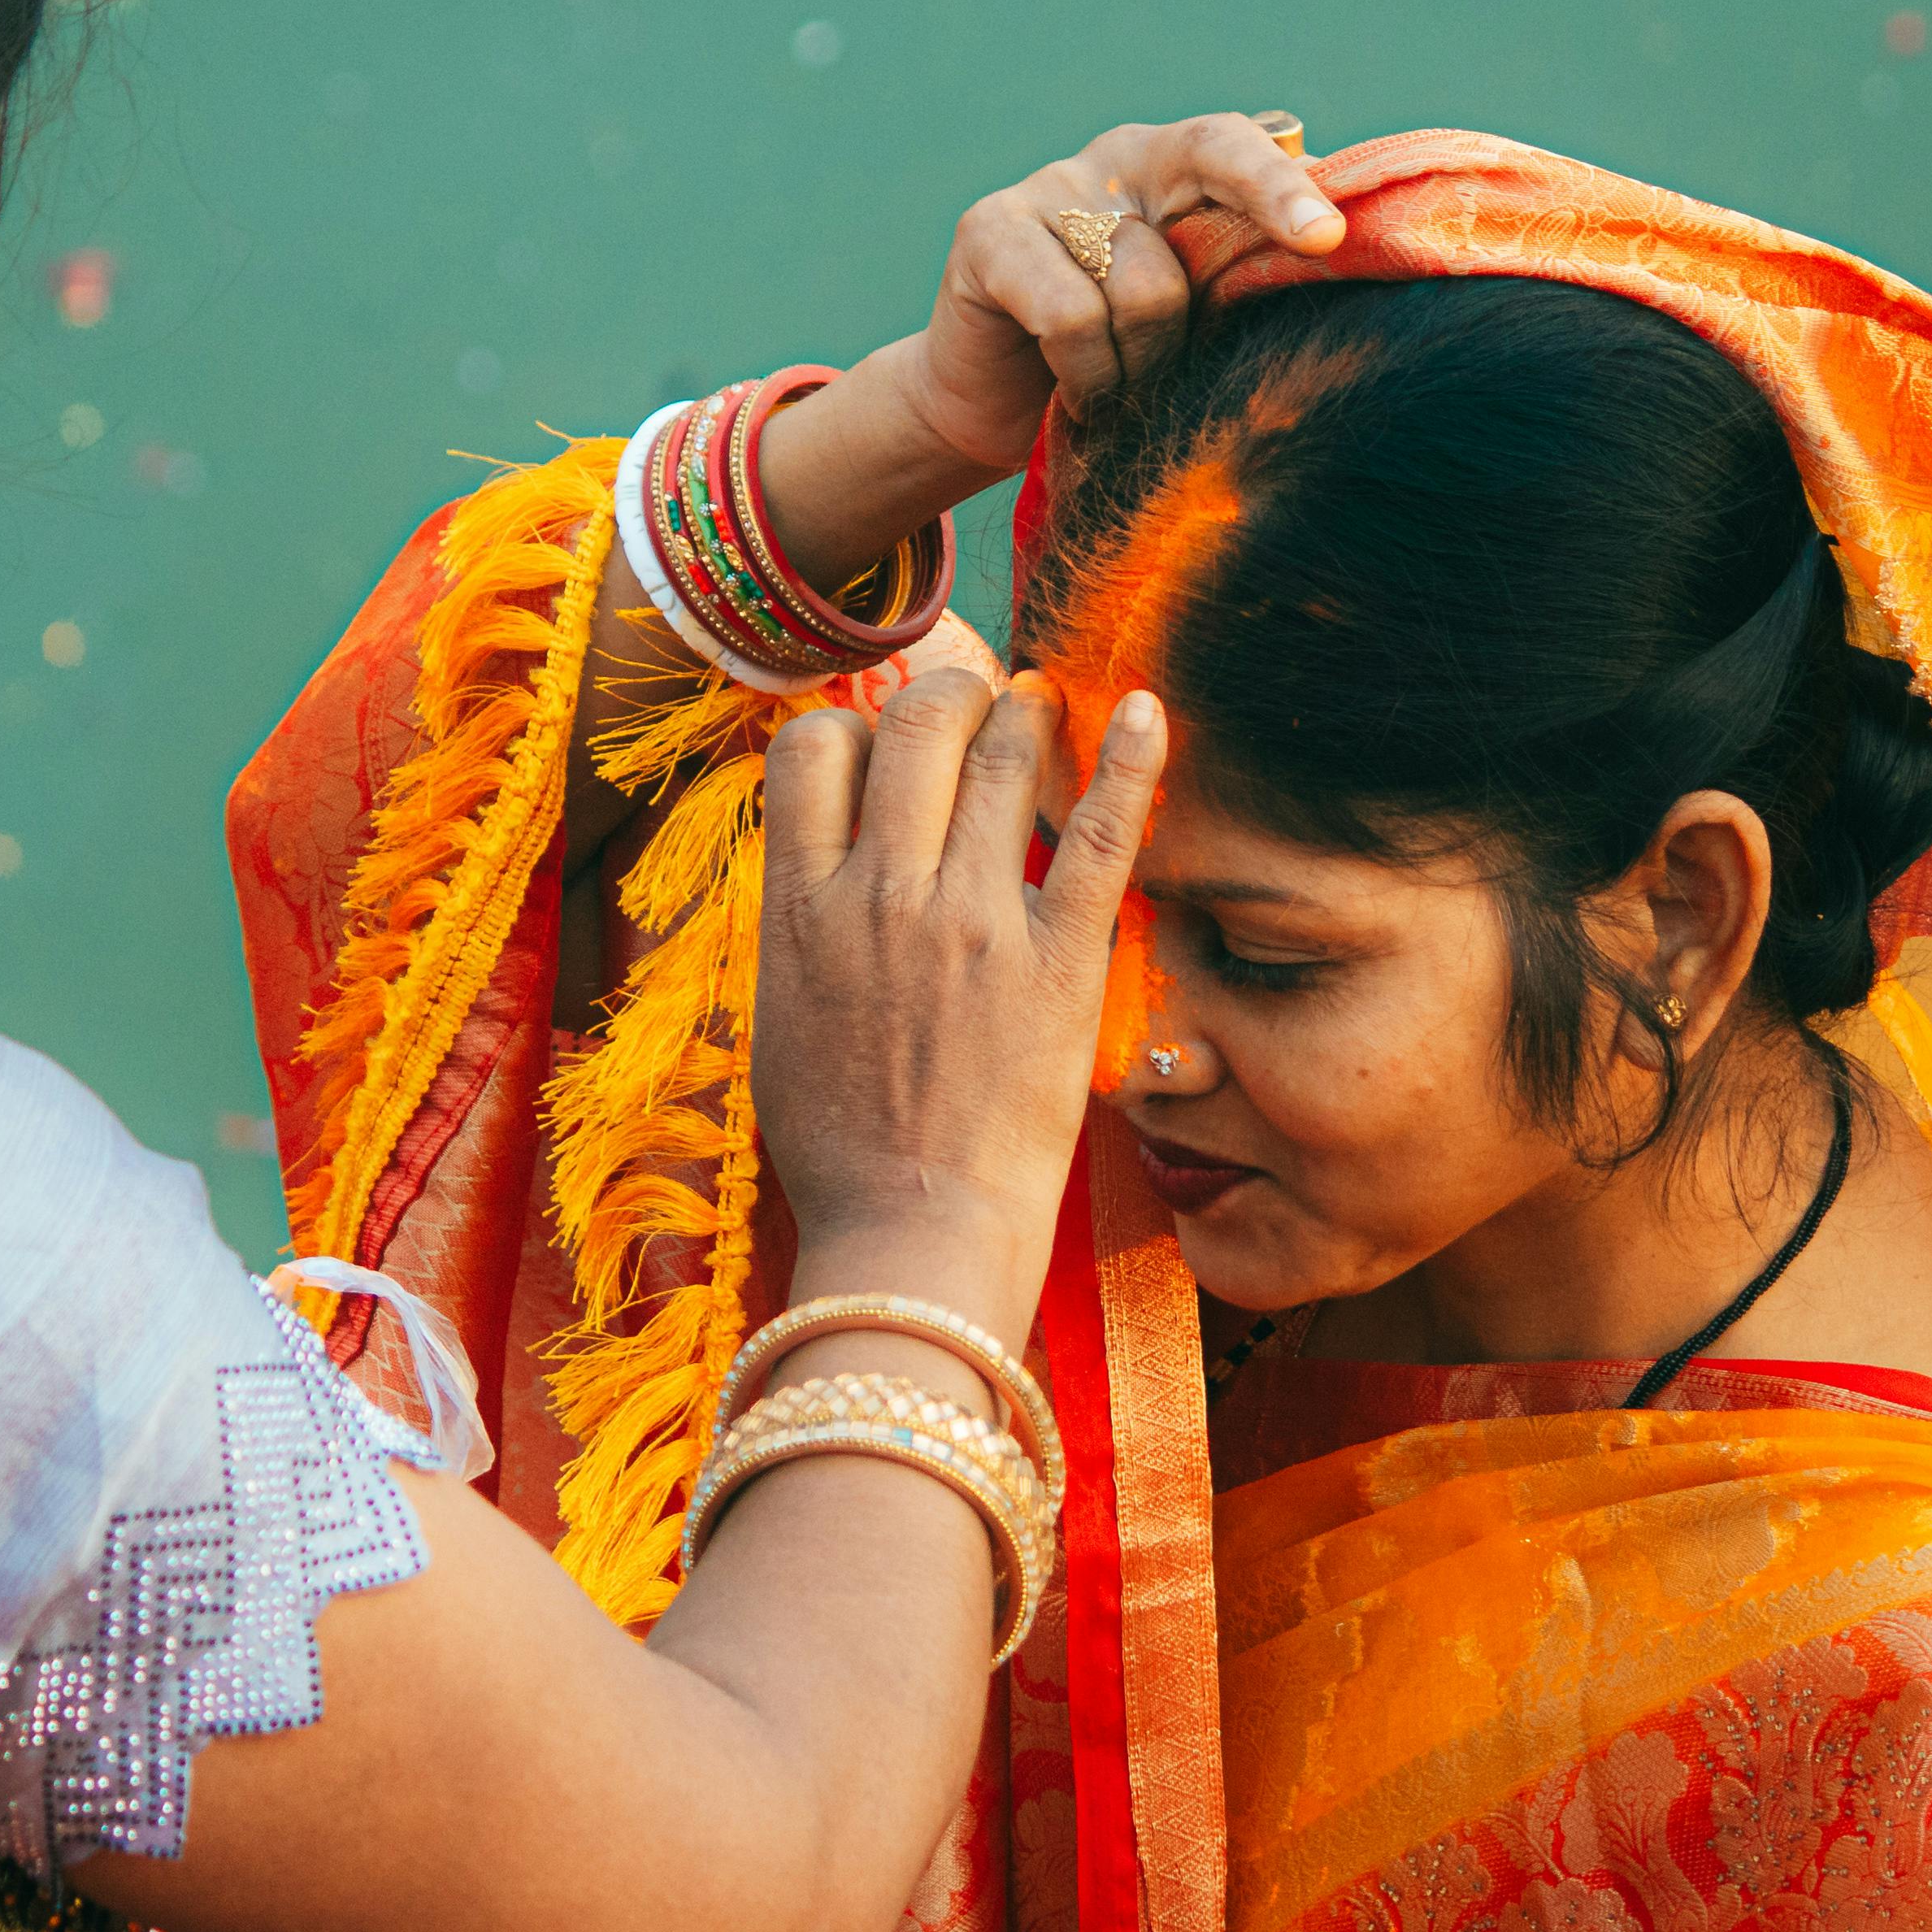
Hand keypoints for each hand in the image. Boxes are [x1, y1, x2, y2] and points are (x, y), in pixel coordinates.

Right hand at [751, 670, 1166, 1306]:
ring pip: (1001, 755)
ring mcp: (972, 922)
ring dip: (1025, 712)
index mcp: (798, 911)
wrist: (911, 1237)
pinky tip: (1150, 710)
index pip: (811, 750)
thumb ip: (798, 930)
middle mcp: (880, 895)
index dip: (848, 727)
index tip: (877, 742)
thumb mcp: (781, 1022)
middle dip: (946, 693)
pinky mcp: (1058, 961)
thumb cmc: (841, 1151)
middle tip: (973, 703)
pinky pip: (1100, 835)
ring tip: (1041, 706)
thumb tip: (817, 863)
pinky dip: (1130, 760)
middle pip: (912, 725)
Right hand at [881, 114, 1343, 475]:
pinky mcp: (987, 231)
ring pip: (1145, 283)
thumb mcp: (1192, 320)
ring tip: (1126, 391)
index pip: (1237, 144)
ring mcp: (1047, 189)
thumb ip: (1244, 275)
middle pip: (1208, 157)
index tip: (1331, 236)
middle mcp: (1116, 160)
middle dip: (1273, 201)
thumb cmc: (1117, 366)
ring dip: (1146, 365)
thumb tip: (1342, 244)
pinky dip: (1088, 375)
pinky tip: (1080, 394)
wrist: (995, 411)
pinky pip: (1072, 317)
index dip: (1285, 184)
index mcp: (1174, 168)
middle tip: (1316, 248)